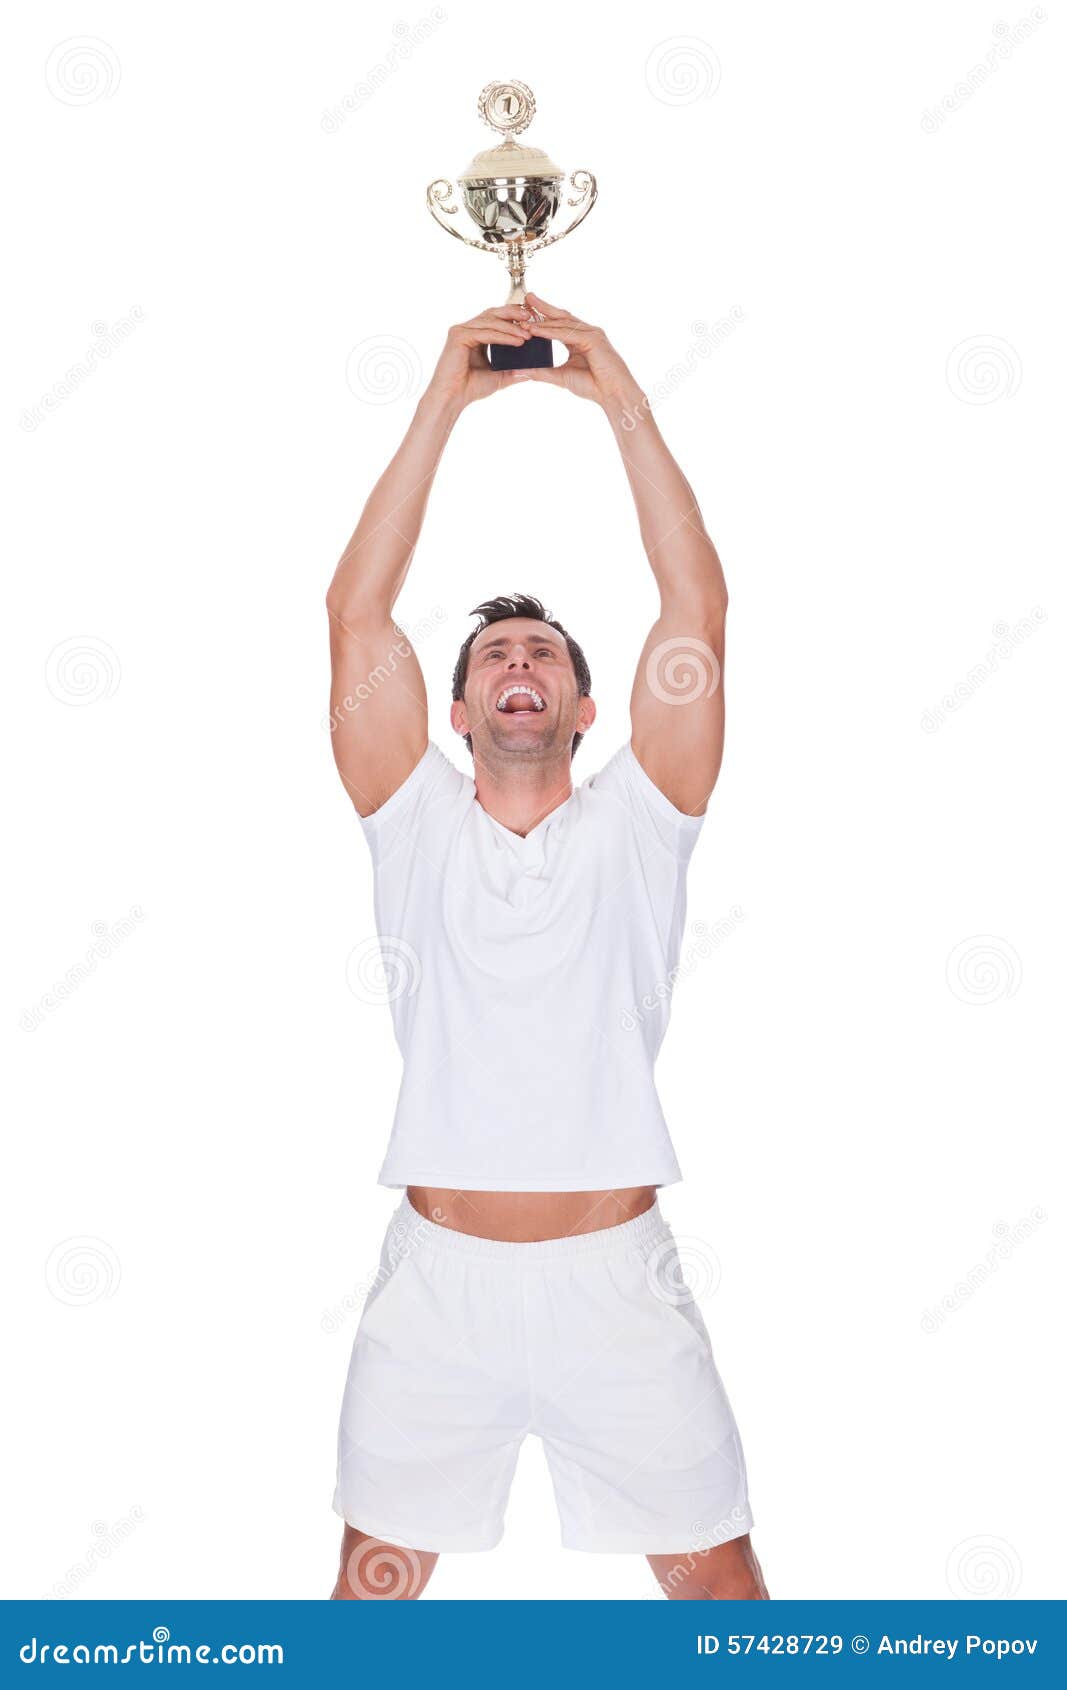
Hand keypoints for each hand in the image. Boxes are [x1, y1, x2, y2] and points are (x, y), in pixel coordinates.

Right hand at [424, 305, 535, 409]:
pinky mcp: (458, 336)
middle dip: (513, 314)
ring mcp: (461, 331)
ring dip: (511, 327)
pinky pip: (486, 333)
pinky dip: (503, 336)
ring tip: (528, 334)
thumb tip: (533, 369)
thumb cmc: (471, 388)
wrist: (453, 398)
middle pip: (492, 314)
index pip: (495, 319)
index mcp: (474, 335)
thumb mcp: (499, 376)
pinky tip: (518, 341)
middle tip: (532, 317)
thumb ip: (514, 370)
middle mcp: (466, 329)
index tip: (532, 321)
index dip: (513, 317)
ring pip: (490, 322)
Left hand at [510, 293, 639, 406]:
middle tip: (526, 298)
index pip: (559, 324)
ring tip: (525, 316)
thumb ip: (542, 372)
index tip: (526, 313)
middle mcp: (587, 332)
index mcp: (580, 339)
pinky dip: (550, 331)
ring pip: (563, 323)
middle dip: (543, 307)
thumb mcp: (561, 377)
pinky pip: (568, 333)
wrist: (613, 394)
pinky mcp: (594, 338)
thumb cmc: (593, 386)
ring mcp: (592, 333)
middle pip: (561, 316)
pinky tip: (536, 330)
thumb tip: (521, 371)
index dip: (543, 317)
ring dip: (543, 319)